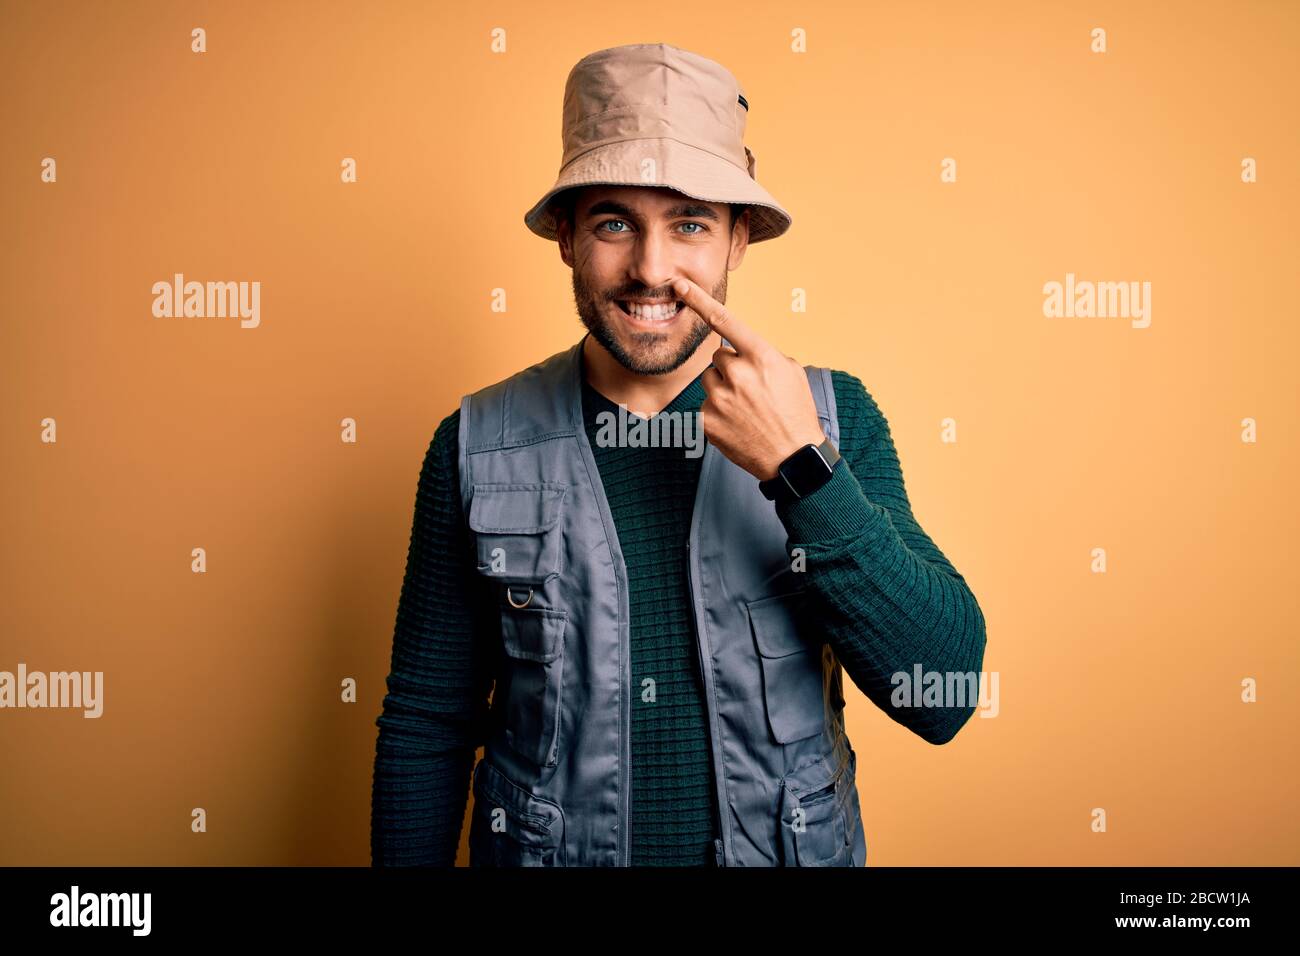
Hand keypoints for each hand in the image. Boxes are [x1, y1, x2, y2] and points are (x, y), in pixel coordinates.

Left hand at [672, 277, 825, 480]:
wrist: (793, 457)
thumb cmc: (795, 412)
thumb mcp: (791, 372)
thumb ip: (762, 354)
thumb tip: (741, 350)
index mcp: (761, 357)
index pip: (724, 321)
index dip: (699, 300)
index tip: (679, 285)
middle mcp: (738, 374)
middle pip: (719, 357)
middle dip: (732, 369)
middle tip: (753, 391)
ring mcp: (720, 399)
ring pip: (710, 380)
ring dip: (723, 389)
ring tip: (746, 408)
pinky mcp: (707, 420)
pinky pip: (706, 404)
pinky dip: (720, 412)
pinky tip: (738, 424)